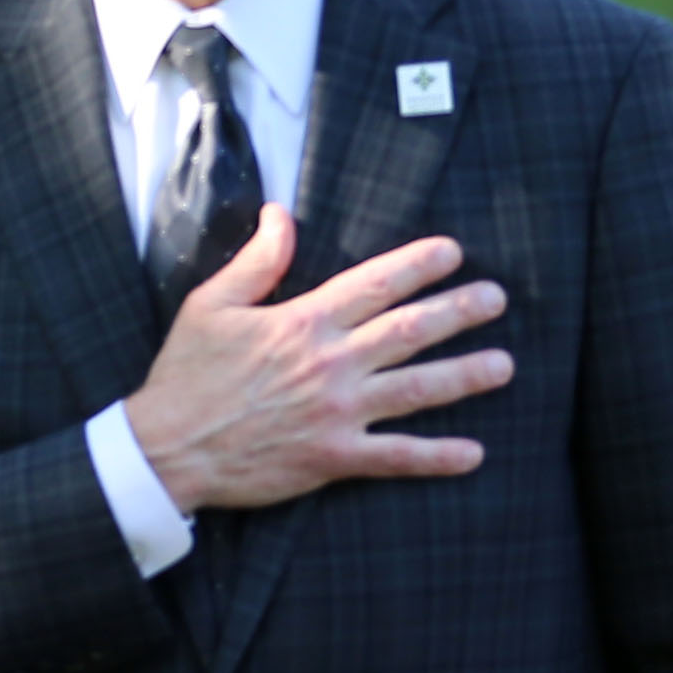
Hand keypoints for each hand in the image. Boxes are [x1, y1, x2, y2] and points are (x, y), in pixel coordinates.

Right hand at [124, 208, 511, 512]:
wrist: (168, 448)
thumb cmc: (187, 376)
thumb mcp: (212, 304)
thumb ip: (257, 261)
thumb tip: (280, 215)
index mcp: (304, 321)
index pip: (376, 284)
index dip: (419, 264)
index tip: (454, 251)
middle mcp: (330, 362)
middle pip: (410, 330)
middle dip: (460, 310)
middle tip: (498, 298)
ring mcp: (337, 411)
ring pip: (416, 389)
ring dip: (465, 376)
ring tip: (504, 366)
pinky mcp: (333, 457)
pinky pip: (396, 457)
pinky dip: (437, 457)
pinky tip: (474, 454)